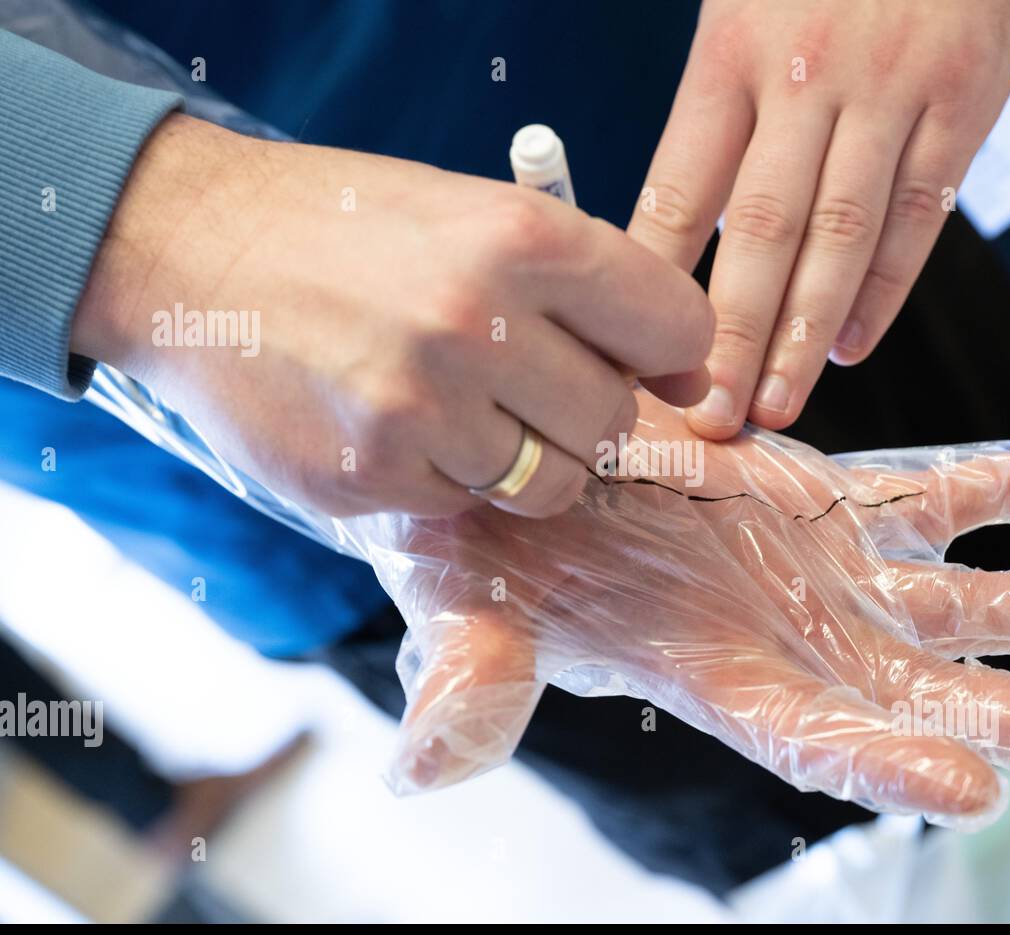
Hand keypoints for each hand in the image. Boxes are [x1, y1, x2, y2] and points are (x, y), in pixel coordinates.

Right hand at [71, 114, 714, 517]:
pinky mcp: (371, 478)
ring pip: (550, 485)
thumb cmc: (343, 228)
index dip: (673, 355)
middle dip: (587, 414)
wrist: (189, 252)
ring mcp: (420, 413)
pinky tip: (395, 424)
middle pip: (613, 422)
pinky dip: (446, 478)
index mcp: (520, 239)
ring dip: (525, 459)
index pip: (675, 328)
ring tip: (464, 408)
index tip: (655, 367)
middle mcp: (477, 326)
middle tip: (534, 384)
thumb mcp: (470, 211)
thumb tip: (679, 366)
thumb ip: (576, 282)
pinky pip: (464, 506)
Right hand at [356, 393, 1009, 826]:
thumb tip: (426, 762)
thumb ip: (469, 681)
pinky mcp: (839, 498)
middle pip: (928, 690)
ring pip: (965, 596)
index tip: (972, 786)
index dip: (885, 762)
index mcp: (714, 675)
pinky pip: (941, 489)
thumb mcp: (465, 608)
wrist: (518, 474)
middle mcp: (794, 636)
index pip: (808, 737)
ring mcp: (829, 569)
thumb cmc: (482, 554)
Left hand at [629, 0, 1009, 436]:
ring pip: (842, 239)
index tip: (630, 351)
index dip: (654, 283)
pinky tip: (853, 346)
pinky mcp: (961, 103)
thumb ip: (719, 106)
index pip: (679, 190)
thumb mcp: (740, 5)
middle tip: (708, 415)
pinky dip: (887, 289)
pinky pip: (920, 214)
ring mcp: (888, 95)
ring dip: (807, 334)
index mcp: (732, 56)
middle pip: (759, 234)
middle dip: (731, 337)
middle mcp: (807, 81)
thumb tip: (685, 226)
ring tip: (778, 403)